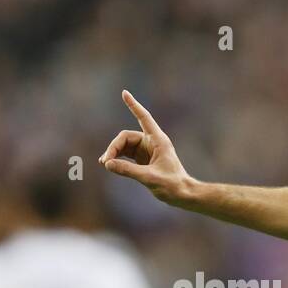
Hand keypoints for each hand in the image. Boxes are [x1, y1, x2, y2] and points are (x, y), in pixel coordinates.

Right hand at [100, 90, 193, 205]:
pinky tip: (109, 165)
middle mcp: (152, 142)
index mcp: (158, 140)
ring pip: (125, 146)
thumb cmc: (172, 185)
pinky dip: (118, 159)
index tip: (124, 93)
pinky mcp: (143, 160)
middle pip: (127, 137)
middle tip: (106, 161)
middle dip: (114, 147)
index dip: (134, 105)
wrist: (182, 194)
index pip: (144, 117)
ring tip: (105, 164)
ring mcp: (147, 151)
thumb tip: (107, 164)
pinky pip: (127, 155)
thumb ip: (127, 170)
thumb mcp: (149, 178)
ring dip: (114, 153)